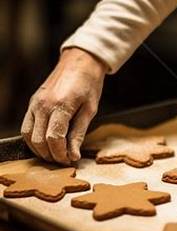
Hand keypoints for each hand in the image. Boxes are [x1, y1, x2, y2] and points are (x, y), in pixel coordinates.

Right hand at [21, 48, 106, 164]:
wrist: (79, 63)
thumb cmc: (89, 85)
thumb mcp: (90, 110)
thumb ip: (79, 133)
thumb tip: (73, 155)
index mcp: (60, 105)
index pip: (54, 138)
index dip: (61, 154)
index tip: (70, 160)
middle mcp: (42, 105)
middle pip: (39, 140)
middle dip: (51, 155)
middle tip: (63, 161)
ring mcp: (34, 103)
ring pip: (29, 136)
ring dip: (40, 150)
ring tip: (55, 155)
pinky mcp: (32, 103)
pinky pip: (26, 127)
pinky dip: (33, 139)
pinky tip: (46, 145)